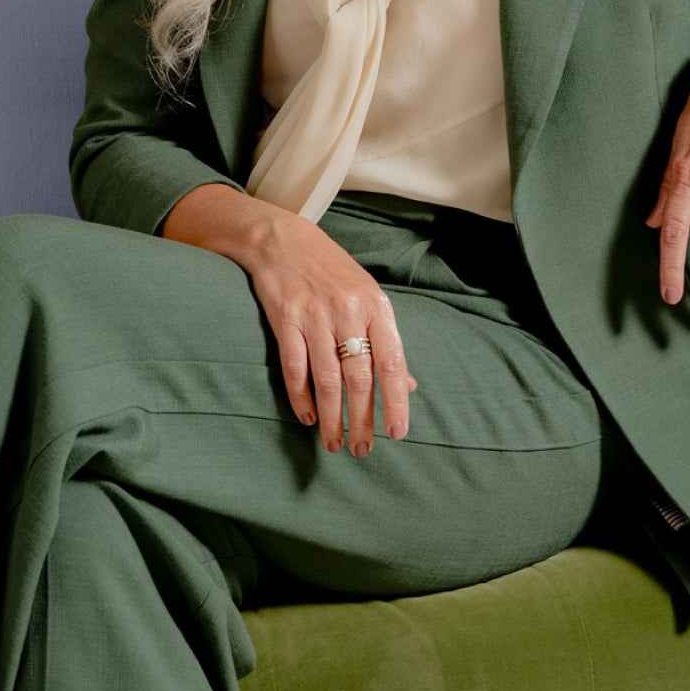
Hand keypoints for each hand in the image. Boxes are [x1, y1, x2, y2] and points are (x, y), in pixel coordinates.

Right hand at [160, 185, 414, 454]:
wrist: (282, 239)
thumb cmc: (331, 273)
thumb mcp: (367, 298)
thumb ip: (385, 341)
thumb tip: (407, 385)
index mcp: (377, 307)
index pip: (392, 363)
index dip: (396, 401)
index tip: (398, 434)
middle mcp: (349, 312)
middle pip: (359, 377)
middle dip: (362, 420)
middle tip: (363, 450)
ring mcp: (315, 315)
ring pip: (328, 378)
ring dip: (332, 417)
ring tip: (335, 443)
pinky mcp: (285, 318)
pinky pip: (295, 367)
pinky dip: (301, 396)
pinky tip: (308, 417)